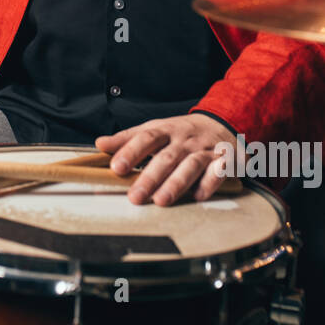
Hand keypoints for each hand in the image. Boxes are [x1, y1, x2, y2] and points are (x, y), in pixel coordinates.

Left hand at [95, 114, 237, 205]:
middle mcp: (185, 140)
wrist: (222, 124)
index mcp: (166, 130)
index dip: (131, 152)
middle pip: (167, 157)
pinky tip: (198, 196)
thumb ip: (128, 139)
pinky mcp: (224, 161)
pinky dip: (209, 183)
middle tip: (135, 196)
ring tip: (161, 200)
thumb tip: (100, 144)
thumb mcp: (156, 130)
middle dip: (150, 177)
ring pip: (191, 165)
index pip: (147, 138)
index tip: (116, 168)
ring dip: (176, 183)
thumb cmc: (182, 133)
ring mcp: (205, 150)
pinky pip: (218, 172)